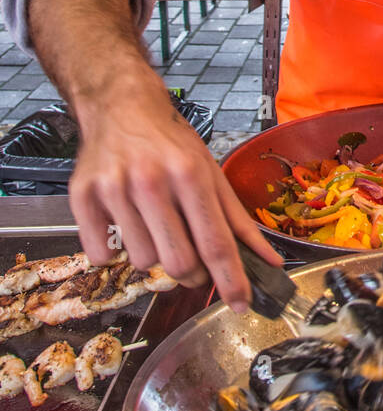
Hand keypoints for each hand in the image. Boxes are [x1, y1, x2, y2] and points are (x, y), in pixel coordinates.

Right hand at [69, 72, 280, 309]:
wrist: (120, 106)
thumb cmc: (170, 143)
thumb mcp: (211, 172)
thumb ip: (238, 220)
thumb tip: (270, 261)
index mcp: (190, 174)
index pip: (216, 243)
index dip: (231, 280)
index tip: (241, 304)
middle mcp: (152, 181)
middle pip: (179, 261)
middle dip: (190, 273)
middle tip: (189, 260)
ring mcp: (115, 188)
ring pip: (142, 261)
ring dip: (152, 256)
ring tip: (152, 225)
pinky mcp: (83, 196)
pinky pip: (101, 256)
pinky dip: (113, 251)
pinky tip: (123, 224)